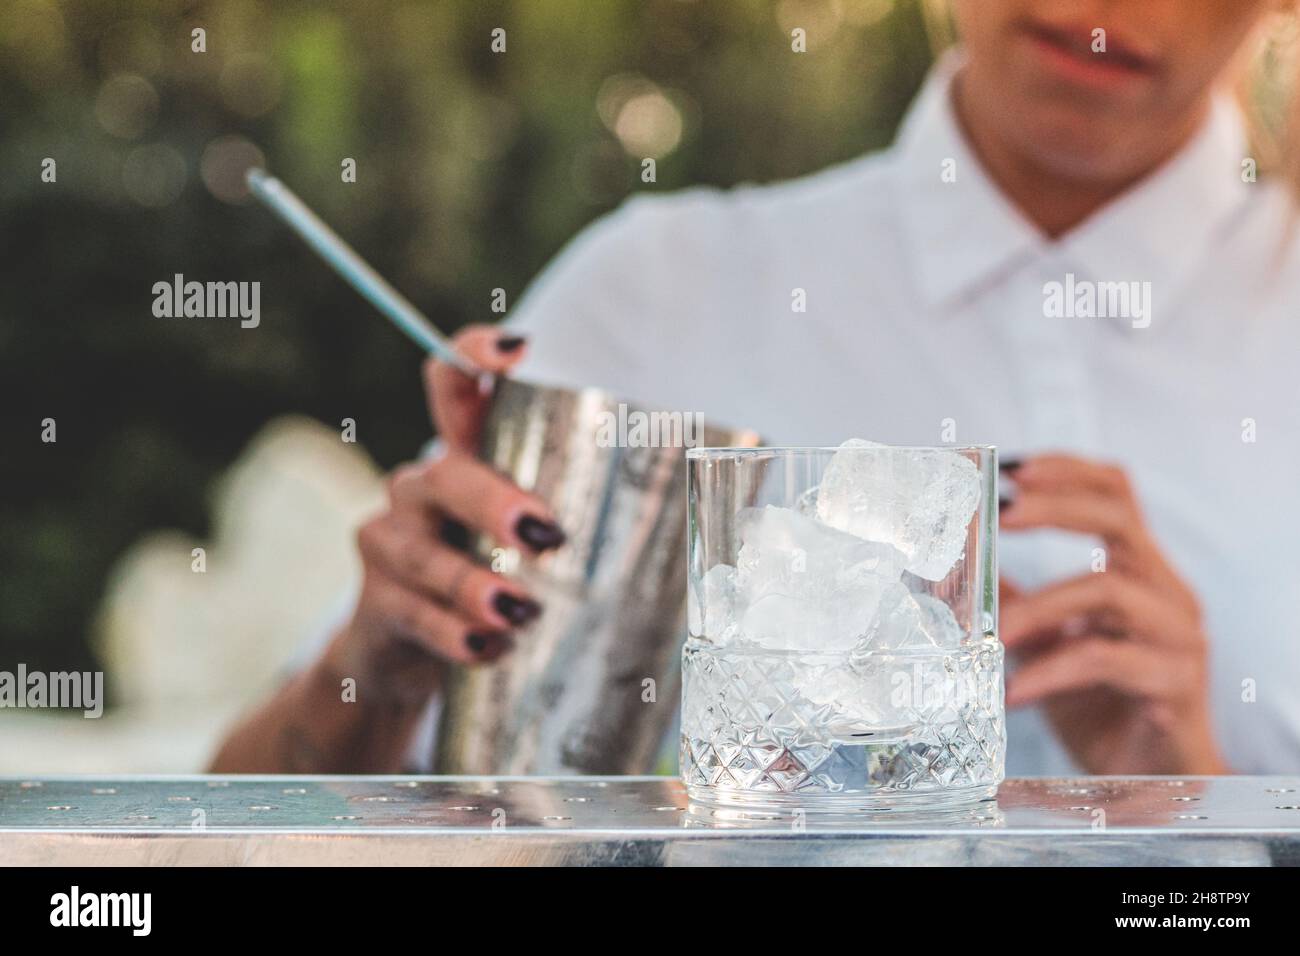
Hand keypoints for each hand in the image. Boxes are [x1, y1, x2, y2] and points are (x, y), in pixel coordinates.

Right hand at [325, 326, 563, 701]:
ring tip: (520, 612)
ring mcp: (393, 542)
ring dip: (475, 584)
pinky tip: (487, 650)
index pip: (452, 383)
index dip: (473, 354)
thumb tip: (692, 520)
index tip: (518, 352)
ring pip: (426, 553)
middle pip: (447, 472)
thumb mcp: (531, 545)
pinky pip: (411, 614)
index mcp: (467, 460)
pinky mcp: (377, 602)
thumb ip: (585, 522)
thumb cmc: (492, 585)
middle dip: (494, 502)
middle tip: (545, 536)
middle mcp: (423, 489)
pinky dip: (451, 635)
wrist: (408, 658)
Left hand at [999, 454, 1226, 773]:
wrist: (1151, 778)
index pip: (1117, 494)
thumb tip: (953, 564)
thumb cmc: (1100, 704)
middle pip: (1119, 521)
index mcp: (1139, 572)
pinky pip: (1107, 660)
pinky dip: (1052, 671)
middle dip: (1056, 509)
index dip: (1069, 471)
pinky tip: (1015, 691)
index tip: (1013, 468)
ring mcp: (1177, 636)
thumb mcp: (1045, 643)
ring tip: (993, 633)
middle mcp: (1166, 593)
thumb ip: (1012, 602)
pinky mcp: (1175, 682)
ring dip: (1038, 607)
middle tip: (1001, 514)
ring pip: (1107, 591)